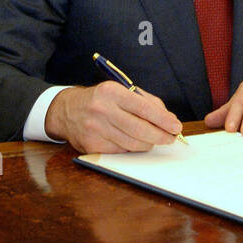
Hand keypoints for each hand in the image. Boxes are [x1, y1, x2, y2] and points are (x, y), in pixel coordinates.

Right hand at [45, 82, 182, 153]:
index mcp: (111, 92)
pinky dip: (132, 148)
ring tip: (154, 139)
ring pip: (132, 143)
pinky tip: (134, 142)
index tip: (175, 126)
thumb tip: (168, 118)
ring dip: (148, 143)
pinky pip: (121, 151)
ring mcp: (96, 129)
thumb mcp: (120, 91)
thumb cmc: (100, 100)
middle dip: (160, 136)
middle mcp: (102, 110)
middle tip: (171, 138)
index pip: (143, 108)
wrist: (66, 110)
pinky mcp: (92, 146)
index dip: (163, 119)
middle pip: (139, 129)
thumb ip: (146, 102)